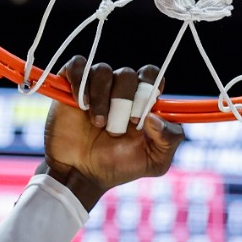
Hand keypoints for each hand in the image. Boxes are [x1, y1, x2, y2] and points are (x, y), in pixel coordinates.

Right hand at [40, 58, 184, 209]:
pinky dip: (80, 80)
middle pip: (127, 74)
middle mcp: (120, 90)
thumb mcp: (154, 162)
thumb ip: (170, 139)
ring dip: (100, 98)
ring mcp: (95, 87)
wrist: (80, 175)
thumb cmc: (117, 168)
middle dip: (123, 100)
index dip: (148, 89)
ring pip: (102, 70)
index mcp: (141, 102)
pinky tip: (80, 104)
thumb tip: (156, 116)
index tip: (139, 118)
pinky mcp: (71, 86)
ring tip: (97, 124)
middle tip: (115, 128)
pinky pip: (77, 65)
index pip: (151, 75)